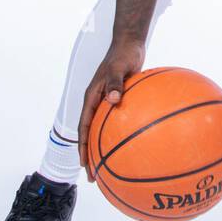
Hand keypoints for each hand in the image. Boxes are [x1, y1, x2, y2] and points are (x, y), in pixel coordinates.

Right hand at [78, 38, 145, 182]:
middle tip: (96, 177)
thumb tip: (114, 100)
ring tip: (113, 167)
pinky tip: (138, 145)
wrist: (130, 44)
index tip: (85, 166)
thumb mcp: (119, 68)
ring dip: (106, 148)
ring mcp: (108, 102)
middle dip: (92, 156)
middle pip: (91, 135)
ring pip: (104, 130)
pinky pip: (120, 121)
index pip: (84, 128)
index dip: (83, 148)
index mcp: (91, 98)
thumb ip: (116, 83)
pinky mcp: (120, 100)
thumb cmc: (123, 55)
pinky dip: (124, 133)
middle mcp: (98, 103)